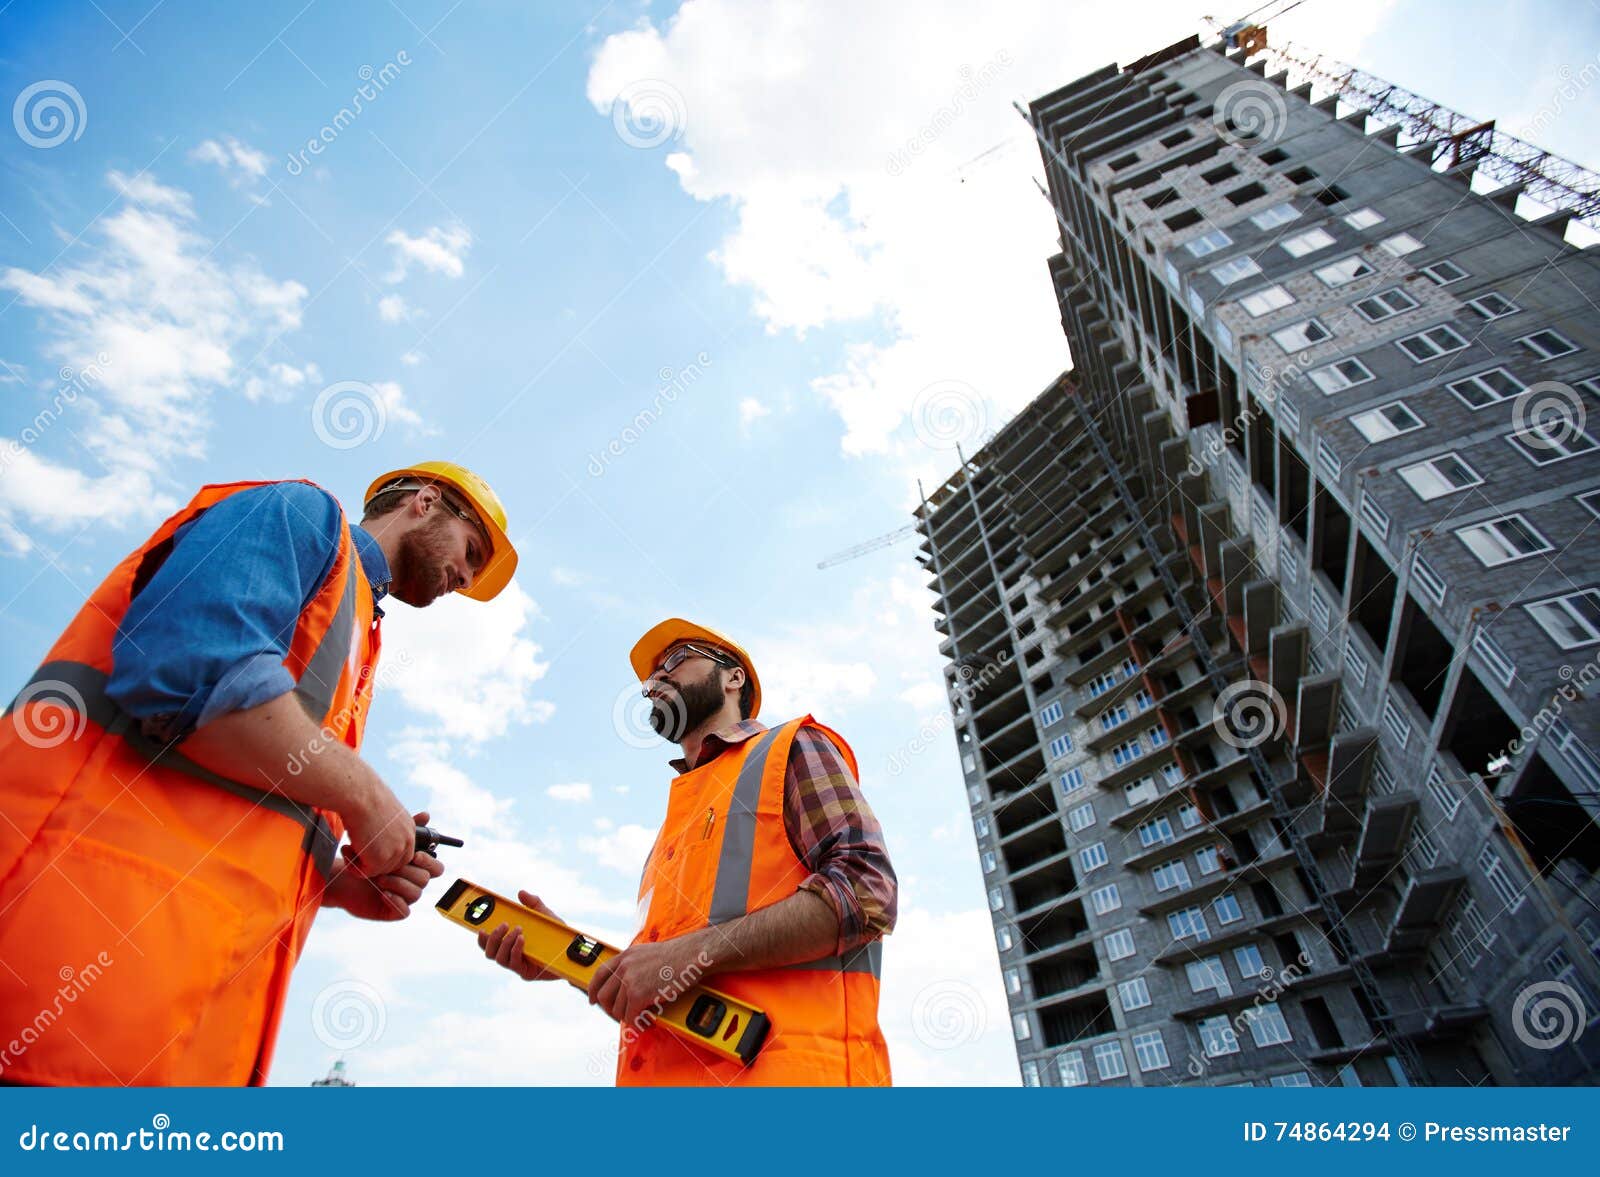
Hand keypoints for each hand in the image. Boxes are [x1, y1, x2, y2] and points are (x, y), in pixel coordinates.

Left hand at [324, 810, 444, 919]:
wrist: (342, 876)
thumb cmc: (364, 856)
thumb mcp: (384, 839)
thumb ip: (405, 828)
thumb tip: (426, 815)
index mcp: (415, 867)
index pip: (435, 867)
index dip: (429, 862)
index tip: (415, 855)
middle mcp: (412, 882)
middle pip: (425, 879)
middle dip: (409, 872)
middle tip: (392, 867)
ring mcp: (403, 897)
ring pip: (416, 894)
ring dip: (399, 885)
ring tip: (380, 880)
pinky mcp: (392, 911)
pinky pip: (404, 911)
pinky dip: (396, 901)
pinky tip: (383, 894)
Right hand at [340, 774, 414, 877]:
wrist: (358, 793)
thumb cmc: (364, 797)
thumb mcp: (382, 813)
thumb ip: (387, 830)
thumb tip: (377, 844)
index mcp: (409, 828)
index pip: (402, 854)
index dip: (382, 854)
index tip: (366, 845)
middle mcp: (407, 840)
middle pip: (391, 865)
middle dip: (371, 861)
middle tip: (354, 847)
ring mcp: (395, 851)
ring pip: (377, 870)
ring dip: (360, 862)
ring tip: (349, 846)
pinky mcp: (380, 859)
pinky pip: (365, 873)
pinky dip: (353, 865)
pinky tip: (346, 848)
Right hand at [478, 891, 563, 981]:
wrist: (572, 952)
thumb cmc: (557, 936)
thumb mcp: (546, 916)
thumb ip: (533, 904)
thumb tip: (521, 893)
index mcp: (511, 944)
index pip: (489, 943)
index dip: (481, 937)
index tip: (478, 926)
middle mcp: (511, 956)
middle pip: (489, 952)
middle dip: (492, 937)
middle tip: (504, 925)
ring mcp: (518, 965)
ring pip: (499, 958)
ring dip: (505, 942)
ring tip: (518, 930)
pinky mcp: (526, 973)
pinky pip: (514, 963)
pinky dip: (515, 949)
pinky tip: (522, 939)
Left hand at [587, 935, 707, 1026]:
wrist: (690, 956)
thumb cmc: (677, 956)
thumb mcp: (647, 953)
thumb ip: (634, 965)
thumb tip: (628, 982)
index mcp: (625, 956)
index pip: (599, 974)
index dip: (592, 989)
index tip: (593, 999)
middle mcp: (624, 967)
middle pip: (603, 995)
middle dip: (609, 1009)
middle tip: (619, 1014)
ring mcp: (630, 981)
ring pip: (616, 1009)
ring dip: (626, 1017)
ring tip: (638, 1017)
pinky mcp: (638, 994)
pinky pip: (629, 1016)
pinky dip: (637, 1022)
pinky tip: (645, 1020)